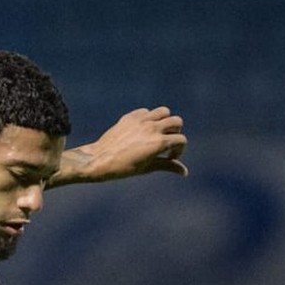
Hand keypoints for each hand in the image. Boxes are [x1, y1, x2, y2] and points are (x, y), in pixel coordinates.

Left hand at [54, 107, 187, 185]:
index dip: (179, 150)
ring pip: (164, 112)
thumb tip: (184, 172)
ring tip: (157, 133)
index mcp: (158, 142)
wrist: (99, 160)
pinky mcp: (131, 116)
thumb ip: (167, 166)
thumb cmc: (124, 168)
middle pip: (176, 121)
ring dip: (165, 121)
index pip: (181, 140)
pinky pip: (147, 112)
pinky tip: (141, 131)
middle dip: (175, 133)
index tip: (170, 157)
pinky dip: (149, 119)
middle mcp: (153, 128)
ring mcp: (142, 120)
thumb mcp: (147, 167)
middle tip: (166, 144)